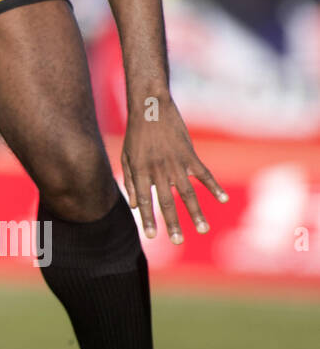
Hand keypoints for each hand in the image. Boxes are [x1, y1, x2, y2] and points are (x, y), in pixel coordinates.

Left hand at [121, 95, 227, 243]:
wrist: (150, 107)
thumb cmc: (136, 133)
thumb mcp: (126, 156)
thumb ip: (129, 181)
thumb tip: (134, 205)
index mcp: (140, 172)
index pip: (144, 201)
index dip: (148, 219)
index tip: (152, 236)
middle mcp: (158, 170)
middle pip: (166, 202)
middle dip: (172, 223)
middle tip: (177, 241)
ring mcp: (175, 163)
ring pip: (187, 193)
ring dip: (195, 213)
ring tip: (203, 229)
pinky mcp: (189, 154)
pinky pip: (203, 174)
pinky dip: (213, 187)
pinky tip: (222, 199)